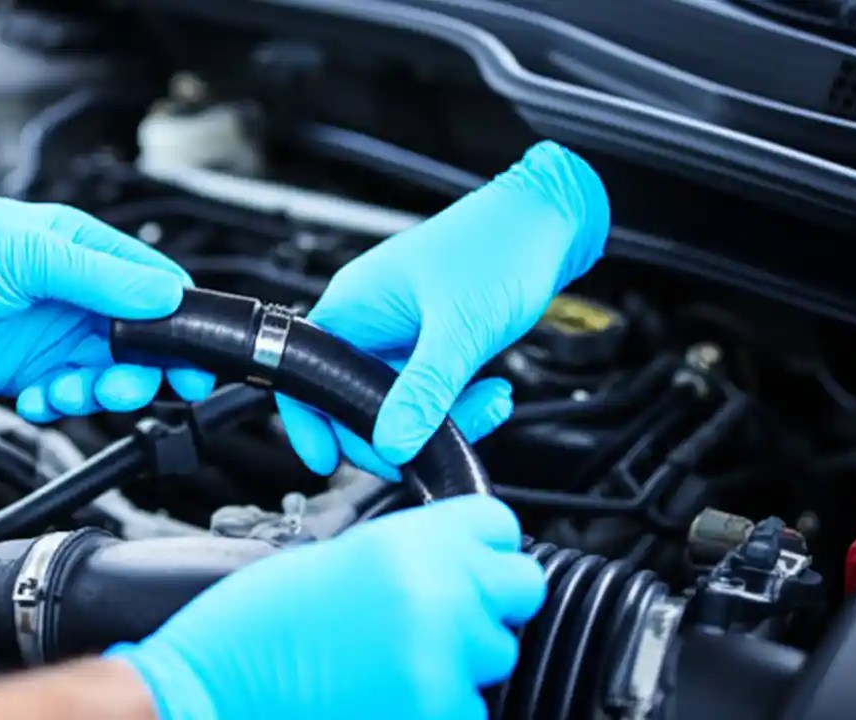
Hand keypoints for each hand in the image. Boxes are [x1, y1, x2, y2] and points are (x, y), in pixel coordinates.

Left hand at [0, 194, 197, 418]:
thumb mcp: (25, 254)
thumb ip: (99, 277)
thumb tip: (163, 294)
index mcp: (80, 249)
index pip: (154, 285)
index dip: (180, 322)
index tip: (195, 355)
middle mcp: (72, 291)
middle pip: (139, 338)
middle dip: (146, 367)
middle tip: (128, 383)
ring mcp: (49, 332)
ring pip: (106, 372)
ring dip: (100, 390)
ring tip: (69, 391)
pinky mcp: (25, 369)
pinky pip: (67, 395)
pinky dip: (63, 404)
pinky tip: (39, 397)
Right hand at [108, 495, 545, 719]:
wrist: (213, 694)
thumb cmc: (255, 626)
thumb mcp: (336, 557)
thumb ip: (410, 553)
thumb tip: (458, 563)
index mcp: (409, 545)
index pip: (500, 525)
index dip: (483, 543)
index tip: (468, 559)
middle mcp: (437, 598)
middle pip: (520, 587)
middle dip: (489, 601)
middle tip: (438, 616)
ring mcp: (441, 665)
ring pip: (496, 656)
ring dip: (460, 660)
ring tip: (391, 661)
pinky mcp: (436, 717)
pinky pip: (469, 709)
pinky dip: (437, 706)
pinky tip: (384, 695)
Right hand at [278, 140, 609, 477]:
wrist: (550, 218)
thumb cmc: (500, 245)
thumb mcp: (459, 330)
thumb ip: (424, 391)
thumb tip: (392, 444)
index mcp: (354, 305)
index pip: (306, 375)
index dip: (311, 422)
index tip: (327, 460)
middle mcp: (368, 319)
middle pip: (355, 401)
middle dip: (396, 430)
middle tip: (429, 443)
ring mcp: (399, 330)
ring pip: (399, 403)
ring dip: (441, 417)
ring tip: (485, 405)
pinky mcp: (430, 338)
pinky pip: (428, 389)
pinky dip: (458, 403)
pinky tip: (491, 393)